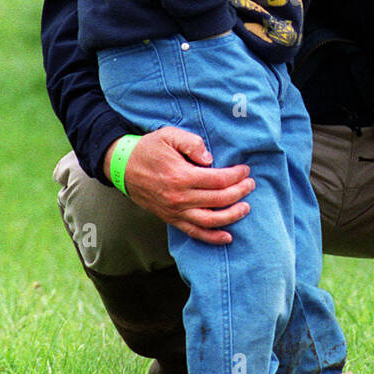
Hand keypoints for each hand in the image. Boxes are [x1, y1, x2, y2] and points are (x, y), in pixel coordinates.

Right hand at [104, 128, 253, 244]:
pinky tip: (227, 237)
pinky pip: (194, 233)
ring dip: (232, 216)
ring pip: (210, 220)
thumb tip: (210, 158)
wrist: (123, 167)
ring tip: (246, 208)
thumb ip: (192, 143)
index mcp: (181, 176)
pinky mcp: (171, 219)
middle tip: (250, 185)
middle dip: (239, 192)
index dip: (236, 176)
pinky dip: (212, 237)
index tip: (245, 170)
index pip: (218, 180)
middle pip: (219, 200)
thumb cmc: (148, 149)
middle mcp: (179, 197)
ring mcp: (175, 211)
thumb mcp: (169, 135)